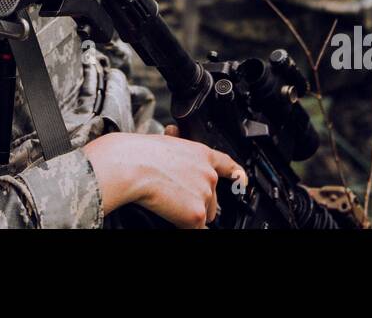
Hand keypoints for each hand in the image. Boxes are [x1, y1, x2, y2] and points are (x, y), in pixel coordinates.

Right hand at [84, 130, 245, 228]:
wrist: (130, 165)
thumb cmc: (138, 154)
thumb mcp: (165, 143)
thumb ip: (178, 153)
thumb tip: (175, 145)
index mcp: (201, 153)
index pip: (228, 165)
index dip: (236, 174)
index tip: (241, 179)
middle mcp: (208, 174)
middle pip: (213, 199)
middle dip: (197, 202)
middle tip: (174, 197)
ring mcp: (205, 195)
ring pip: (204, 216)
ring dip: (190, 215)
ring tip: (168, 203)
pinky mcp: (196, 215)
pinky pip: (196, 229)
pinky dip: (185, 227)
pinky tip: (172, 217)